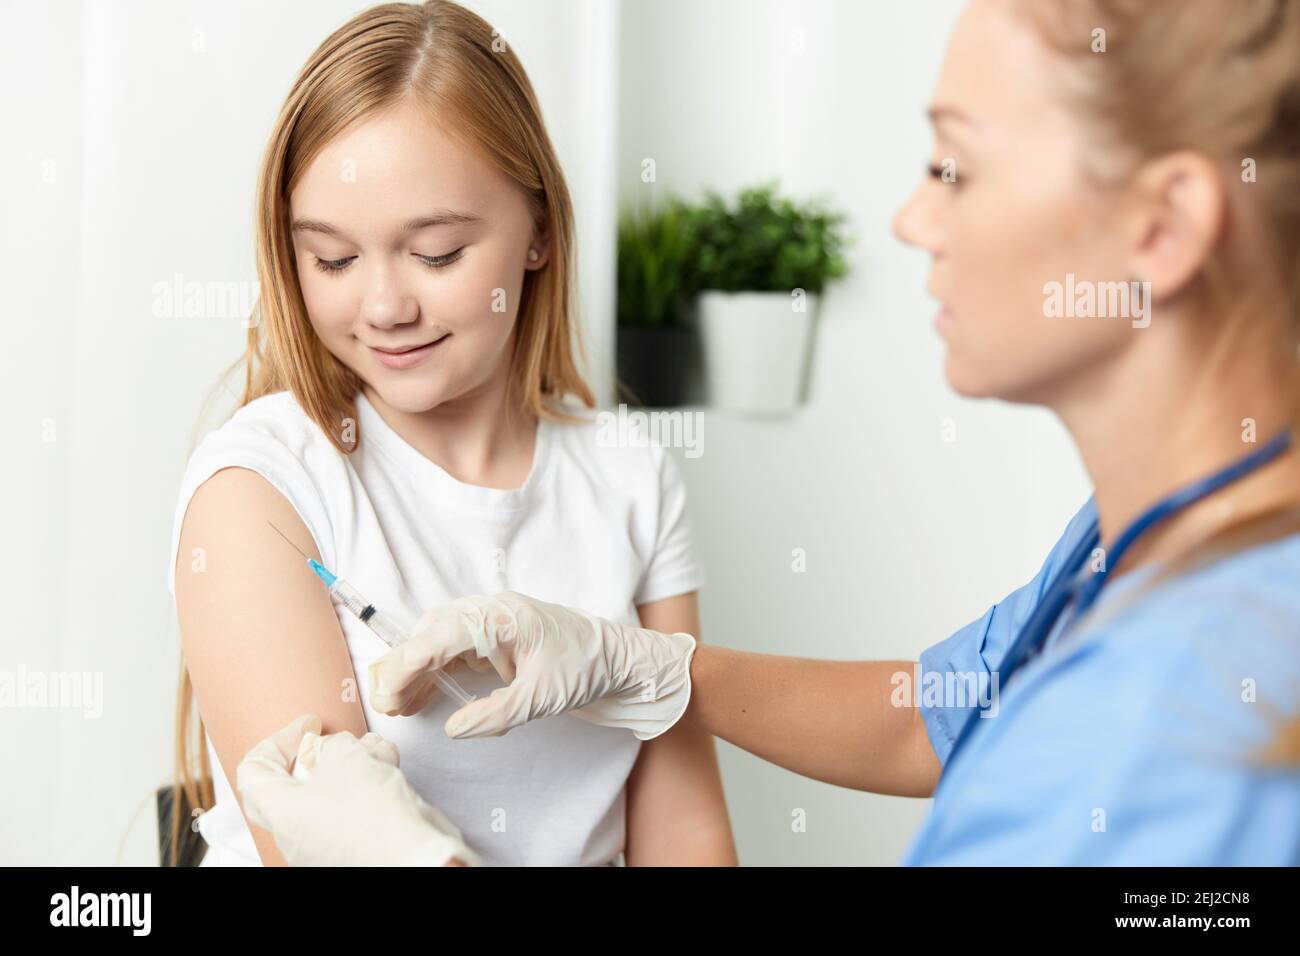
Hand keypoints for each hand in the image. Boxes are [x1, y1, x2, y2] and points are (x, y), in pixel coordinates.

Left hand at [236, 714, 479, 866]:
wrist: (415, 856)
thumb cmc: (374, 813)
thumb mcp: (346, 755)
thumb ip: (331, 745)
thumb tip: (334, 751)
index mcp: (281, 813)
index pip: (253, 772)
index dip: (278, 740)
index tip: (308, 728)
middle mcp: (295, 836)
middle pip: (295, 784)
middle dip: (323, 753)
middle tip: (341, 740)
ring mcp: (322, 849)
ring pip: (328, 796)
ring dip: (351, 766)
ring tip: (377, 750)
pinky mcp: (351, 852)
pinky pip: (349, 814)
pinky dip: (365, 788)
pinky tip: (389, 768)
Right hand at [367, 592, 697, 740]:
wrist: (622, 661)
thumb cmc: (587, 668)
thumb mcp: (542, 698)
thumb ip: (495, 714)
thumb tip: (454, 729)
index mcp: (503, 616)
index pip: (440, 635)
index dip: (409, 665)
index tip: (390, 695)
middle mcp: (495, 612)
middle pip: (433, 631)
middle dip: (406, 666)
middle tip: (390, 704)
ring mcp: (497, 623)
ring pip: (442, 639)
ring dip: (420, 669)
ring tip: (402, 705)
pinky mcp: (501, 638)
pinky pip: (458, 648)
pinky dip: (438, 669)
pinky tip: (427, 694)